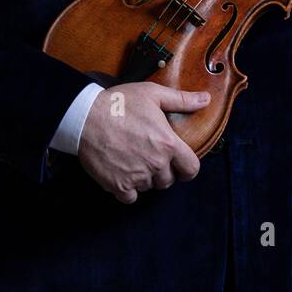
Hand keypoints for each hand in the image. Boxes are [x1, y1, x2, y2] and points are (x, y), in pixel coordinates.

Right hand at [78, 83, 205, 203]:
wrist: (85, 117)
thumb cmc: (119, 103)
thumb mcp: (153, 94)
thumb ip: (182, 100)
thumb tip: (206, 99)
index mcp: (168, 144)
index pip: (191, 169)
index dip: (187, 168)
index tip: (180, 164)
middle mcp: (156, 164)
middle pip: (168, 180)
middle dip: (163, 171)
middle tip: (149, 156)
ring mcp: (137, 177)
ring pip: (149, 187)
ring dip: (145, 178)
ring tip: (133, 160)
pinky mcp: (118, 185)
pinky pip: (131, 197)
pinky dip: (128, 189)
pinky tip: (122, 172)